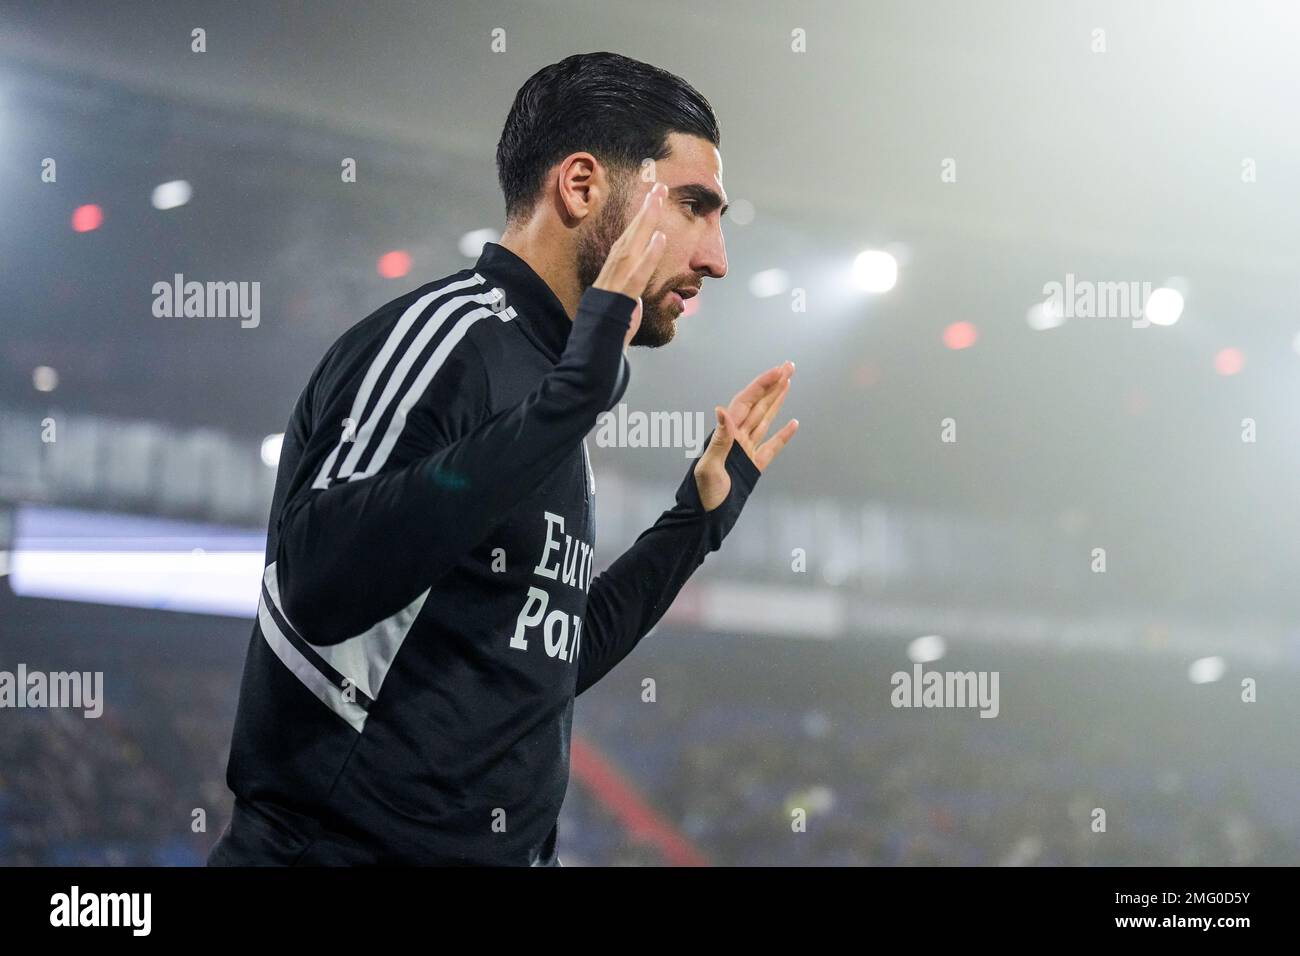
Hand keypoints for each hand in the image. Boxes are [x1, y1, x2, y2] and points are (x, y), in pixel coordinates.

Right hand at [591, 181, 667, 350]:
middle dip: (643, 211)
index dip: (638, 223)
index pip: (626, 243)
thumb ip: (629, 297)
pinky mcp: (621, 296)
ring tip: (658, 199)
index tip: (650, 203)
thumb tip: (639, 294)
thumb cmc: (606, 333)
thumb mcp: (619, 310)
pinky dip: (648, 255)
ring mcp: (614, 283)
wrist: (593, 351)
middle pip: (628, 236)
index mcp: (611, 275)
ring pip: (630, 246)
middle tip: (658, 188)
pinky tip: (659, 239)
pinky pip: (636, 273)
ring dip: (645, 222)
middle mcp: (611, 274)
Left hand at [694, 360, 798, 510]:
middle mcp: (737, 438)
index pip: (746, 401)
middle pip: (758, 405)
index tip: (778, 371)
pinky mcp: (754, 466)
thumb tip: (722, 410)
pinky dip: (783, 434)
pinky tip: (794, 423)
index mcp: (727, 434)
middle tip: (789, 367)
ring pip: (765, 419)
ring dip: (777, 402)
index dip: (762, 384)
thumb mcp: (709, 467)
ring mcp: (747, 451)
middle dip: (773, 385)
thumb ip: (720, 439)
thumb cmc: (703, 494)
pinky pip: (772, 446)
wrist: (706, 516)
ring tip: (788, 383)